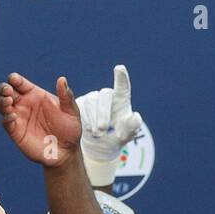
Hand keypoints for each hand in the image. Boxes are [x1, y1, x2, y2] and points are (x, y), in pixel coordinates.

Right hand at [0, 72, 81, 166]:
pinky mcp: (15, 131)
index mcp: (36, 95)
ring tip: (8, 102)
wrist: (65, 152)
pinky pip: (5, 121)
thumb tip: (62, 80)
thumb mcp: (71, 111)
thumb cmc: (69, 130)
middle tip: (8, 91)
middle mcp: (25, 105)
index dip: (15, 79)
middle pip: (6, 91)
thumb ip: (66, 95)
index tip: (14, 79)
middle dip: (4, 88)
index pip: (20, 83)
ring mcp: (19, 118)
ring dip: (1, 101)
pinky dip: (5, 117)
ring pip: (1, 105)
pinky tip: (12, 116)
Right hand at [77, 64, 144, 188]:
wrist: (99, 145)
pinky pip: (79, 108)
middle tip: (102, 130)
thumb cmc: (117, 136)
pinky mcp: (79, 104)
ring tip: (97, 133)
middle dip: (103, 113)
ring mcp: (92, 99)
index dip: (121, 78)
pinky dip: (85, 120)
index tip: (119, 68)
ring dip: (93, 119)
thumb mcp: (127, 135)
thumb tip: (135, 116)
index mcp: (121, 100)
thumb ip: (132, 127)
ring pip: (91, 102)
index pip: (122, 88)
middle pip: (104, 95)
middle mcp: (106, 96)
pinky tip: (88, 130)